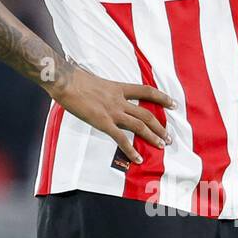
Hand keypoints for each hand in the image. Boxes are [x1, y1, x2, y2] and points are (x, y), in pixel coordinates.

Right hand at [55, 65, 174, 164]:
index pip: (146, 91)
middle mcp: (119, 100)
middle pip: (146, 114)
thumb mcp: (94, 79)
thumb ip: (102, 87)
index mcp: (118, 87)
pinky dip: (130, 150)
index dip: (161, 98)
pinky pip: (121, 138)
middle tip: (169, 137)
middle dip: (160, 126)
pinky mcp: (103, 122)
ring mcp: (112, 112)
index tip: (173, 104)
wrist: (65, 81)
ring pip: (139, 126)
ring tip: (162, 145)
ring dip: (152, 137)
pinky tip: (137, 158)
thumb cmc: (74, 79)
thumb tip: (100, 87)